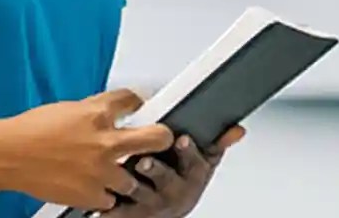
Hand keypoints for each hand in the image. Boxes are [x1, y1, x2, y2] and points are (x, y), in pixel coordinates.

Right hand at [0, 89, 175, 211]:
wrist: (9, 155)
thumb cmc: (30, 131)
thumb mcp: (65, 109)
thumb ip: (91, 111)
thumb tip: (107, 111)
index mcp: (96, 114)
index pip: (132, 100)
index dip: (138, 102)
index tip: (141, 106)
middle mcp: (105, 142)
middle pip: (156, 138)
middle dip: (163, 138)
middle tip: (162, 140)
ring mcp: (101, 171)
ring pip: (134, 178)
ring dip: (126, 177)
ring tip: (113, 175)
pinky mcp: (92, 195)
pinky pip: (111, 200)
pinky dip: (105, 196)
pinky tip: (95, 189)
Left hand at [102, 124, 246, 217]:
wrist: (159, 213)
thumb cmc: (179, 182)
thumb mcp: (201, 164)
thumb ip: (215, 144)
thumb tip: (237, 129)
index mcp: (192, 176)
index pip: (195, 163)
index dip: (189, 153)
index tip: (182, 140)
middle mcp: (173, 192)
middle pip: (166, 180)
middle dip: (157, 170)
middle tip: (146, 160)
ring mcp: (152, 204)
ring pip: (141, 193)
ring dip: (132, 184)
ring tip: (122, 174)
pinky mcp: (131, 214)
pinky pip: (119, 211)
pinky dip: (110, 206)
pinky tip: (101, 198)